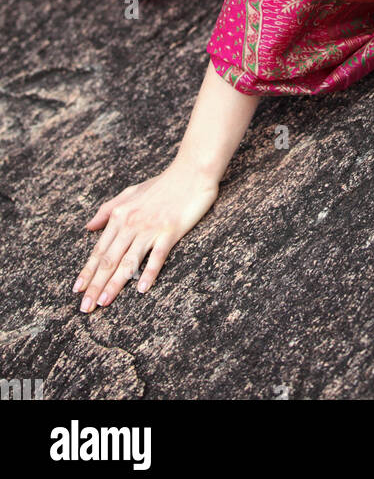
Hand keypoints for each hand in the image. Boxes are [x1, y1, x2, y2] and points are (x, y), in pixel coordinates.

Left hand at [73, 160, 218, 310]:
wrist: (191, 171)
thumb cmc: (162, 183)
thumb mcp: (131, 193)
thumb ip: (108, 209)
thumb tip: (89, 226)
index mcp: (120, 215)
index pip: (100, 249)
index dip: (88, 271)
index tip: (77, 290)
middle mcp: (131, 223)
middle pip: (109, 259)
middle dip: (95, 285)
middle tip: (85, 307)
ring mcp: (151, 228)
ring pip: (128, 261)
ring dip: (115, 284)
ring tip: (104, 302)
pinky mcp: (170, 231)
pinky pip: (157, 255)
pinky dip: (149, 272)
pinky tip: (141, 288)